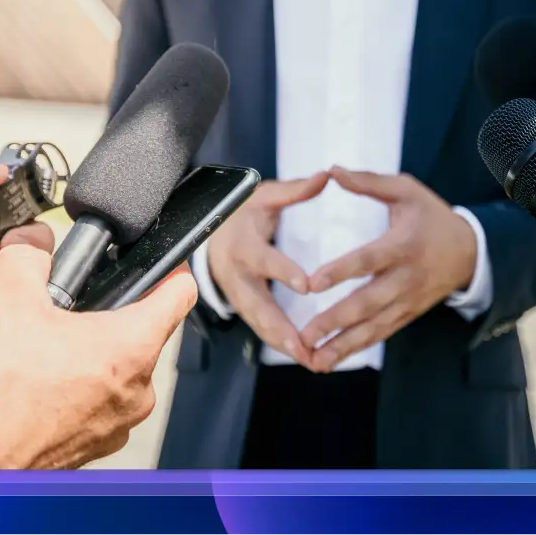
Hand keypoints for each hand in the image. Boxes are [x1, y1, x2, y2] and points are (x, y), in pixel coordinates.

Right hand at [0, 245, 197, 468]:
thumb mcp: (6, 298)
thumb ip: (27, 255)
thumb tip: (32, 242)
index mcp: (132, 348)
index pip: (180, 294)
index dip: (171, 269)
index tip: (161, 264)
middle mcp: (136, 390)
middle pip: (142, 333)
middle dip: (106, 315)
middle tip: (67, 309)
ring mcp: (116, 422)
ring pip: (115, 370)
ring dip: (86, 355)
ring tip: (43, 349)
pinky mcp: (92, 444)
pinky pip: (95, 403)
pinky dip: (72, 389)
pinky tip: (36, 383)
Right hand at [208, 172, 330, 366]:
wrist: (210, 229)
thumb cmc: (244, 211)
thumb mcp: (264, 196)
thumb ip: (295, 190)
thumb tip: (326, 176)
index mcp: (243, 244)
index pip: (264, 259)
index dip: (283, 271)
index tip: (306, 284)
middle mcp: (236, 274)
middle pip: (256, 305)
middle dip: (279, 327)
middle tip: (303, 345)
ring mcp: (237, 294)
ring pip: (257, 323)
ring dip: (281, 343)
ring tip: (309, 359)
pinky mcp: (242, 306)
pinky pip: (260, 328)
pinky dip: (280, 343)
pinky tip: (305, 358)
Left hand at [300, 167, 476, 372]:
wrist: (470, 251)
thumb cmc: (432, 216)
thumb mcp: (406, 190)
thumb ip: (369, 183)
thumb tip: (333, 171)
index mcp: (402, 245)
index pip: (368, 260)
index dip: (341, 272)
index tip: (312, 283)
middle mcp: (405, 278)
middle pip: (367, 303)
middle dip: (335, 322)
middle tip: (305, 335)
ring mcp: (407, 301)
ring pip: (373, 328)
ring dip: (343, 346)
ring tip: (314, 361)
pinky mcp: (407, 315)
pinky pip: (380, 335)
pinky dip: (356, 349)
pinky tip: (332, 360)